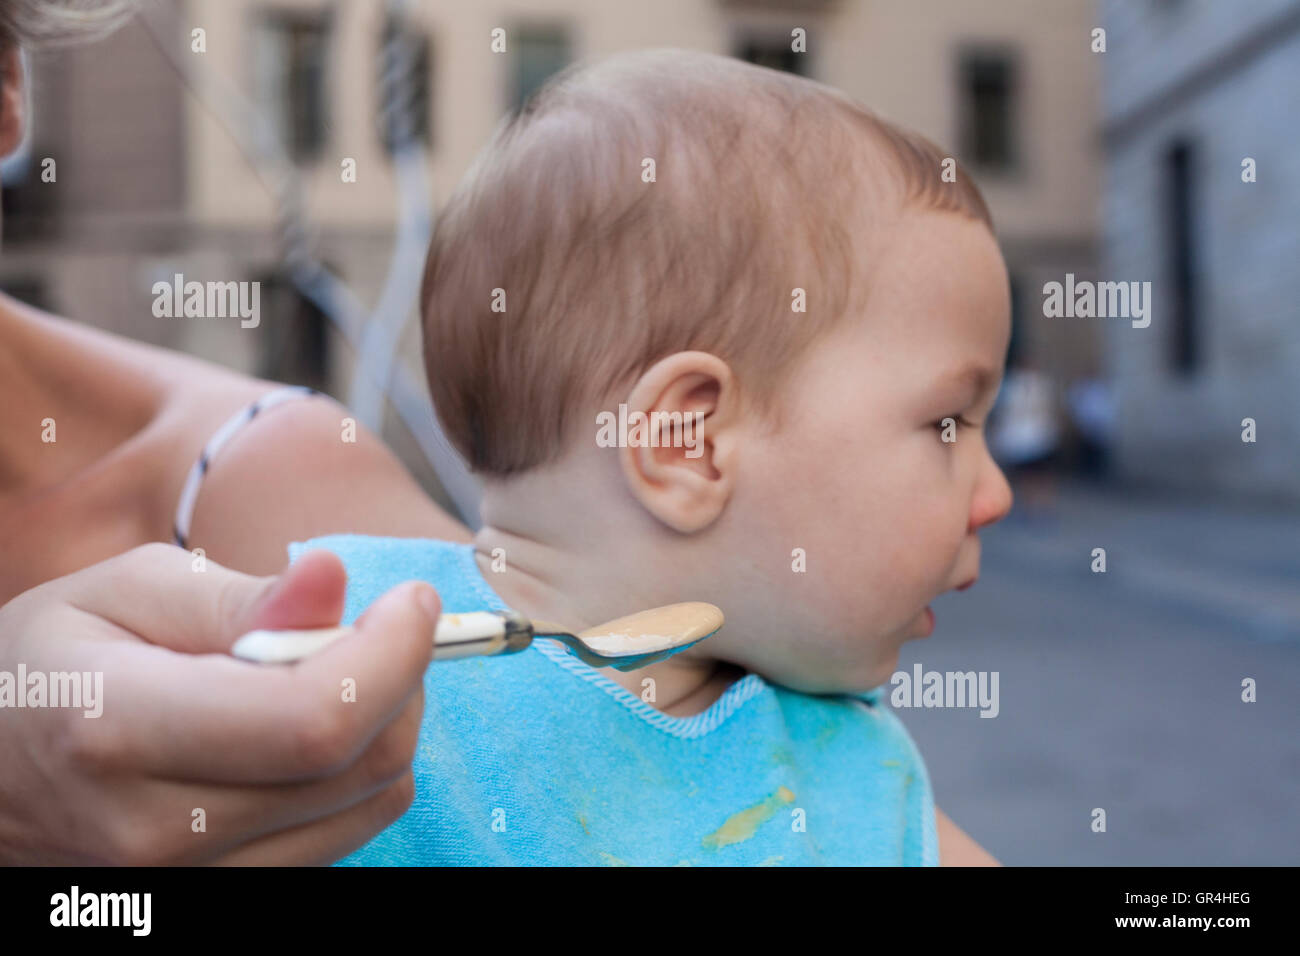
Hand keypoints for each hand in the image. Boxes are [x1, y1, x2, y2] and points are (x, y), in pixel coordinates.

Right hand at [0, 543, 436, 863]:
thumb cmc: (48, 670)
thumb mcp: (117, 594)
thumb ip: (232, 596)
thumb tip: (332, 581)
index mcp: (119, 730)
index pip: (315, 718)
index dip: (393, 653)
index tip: (413, 600)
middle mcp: (157, 830)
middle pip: (359, 765)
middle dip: (401, 679)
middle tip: (379, 625)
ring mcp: (190, 883)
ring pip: (370, 805)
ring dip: (386, 726)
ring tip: (337, 672)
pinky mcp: (222, 900)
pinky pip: (342, 835)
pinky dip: (356, 774)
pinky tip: (310, 731)